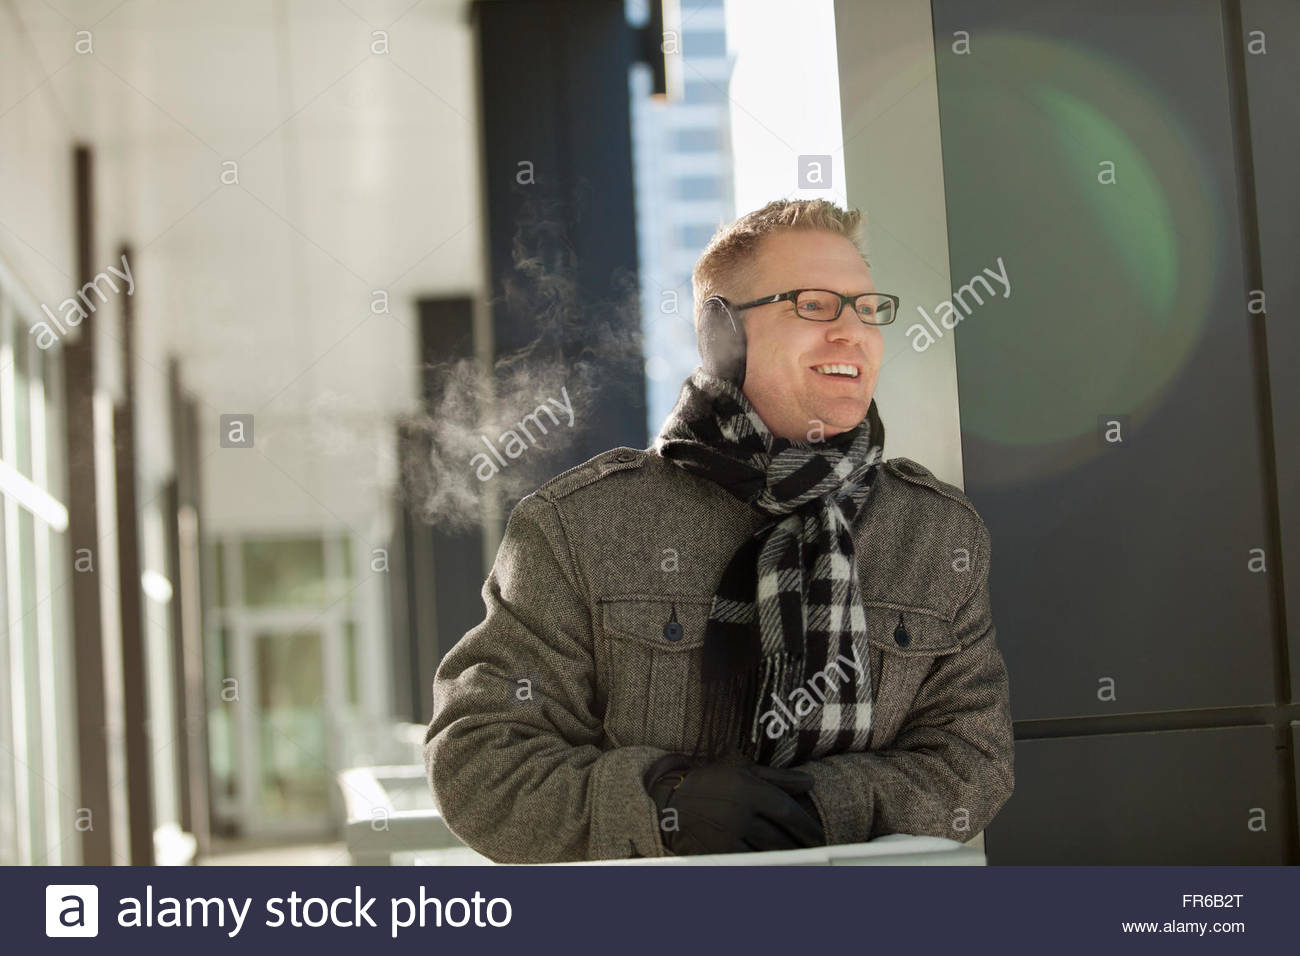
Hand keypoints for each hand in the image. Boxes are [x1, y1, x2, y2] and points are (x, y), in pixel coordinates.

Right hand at [645, 757, 825, 855]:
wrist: (668, 801)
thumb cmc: (708, 782)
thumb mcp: (741, 771)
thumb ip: (778, 778)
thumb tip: (810, 782)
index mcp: (748, 789)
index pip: (788, 812)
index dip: (807, 828)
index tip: (818, 837)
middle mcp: (740, 812)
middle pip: (781, 838)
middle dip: (800, 848)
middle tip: (813, 854)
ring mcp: (728, 835)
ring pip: (767, 854)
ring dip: (785, 860)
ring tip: (798, 862)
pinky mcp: (717, 852)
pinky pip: (748, 863)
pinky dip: (763, 865)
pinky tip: (772, 866)